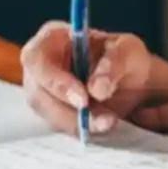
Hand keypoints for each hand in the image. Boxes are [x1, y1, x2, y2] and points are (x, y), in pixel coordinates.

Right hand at [20, 21, 151, 134]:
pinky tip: (103, 125)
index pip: (36, 59)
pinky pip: (60, 126)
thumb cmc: (124, 57)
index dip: (55, 81)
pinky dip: (82, 129)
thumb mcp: (128, 51)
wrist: (131, 79)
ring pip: (49, 115)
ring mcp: (43, 91)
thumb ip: (115, 63)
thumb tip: (96, 89)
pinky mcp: (52, 112)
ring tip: (109, 122)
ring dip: (79, 124)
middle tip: (103, 120)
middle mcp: (40, 66)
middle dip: (70, 112)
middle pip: (38, 94)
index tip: (84, 100)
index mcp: (51, 38)